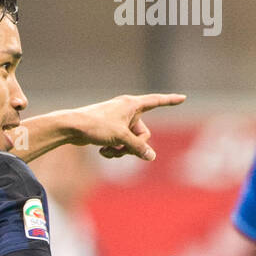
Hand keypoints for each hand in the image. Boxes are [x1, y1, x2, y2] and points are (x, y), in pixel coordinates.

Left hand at [71, 93, 185, 161]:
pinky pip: (120, 142)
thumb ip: (138, 147)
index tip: (183, 98)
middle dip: (134, 145)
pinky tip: (102, 151)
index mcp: (133, 104)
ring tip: (109, 151)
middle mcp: (127, 109)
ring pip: (131, 140)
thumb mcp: (121, 138)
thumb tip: (152, 157)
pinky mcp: (109, 129)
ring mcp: (118, 120)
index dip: (170, 101)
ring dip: (122, 150)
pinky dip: (114, 149)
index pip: (157, 101)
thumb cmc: (96, 126)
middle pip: (143, 133)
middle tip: (122, 149)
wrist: (72, 127)